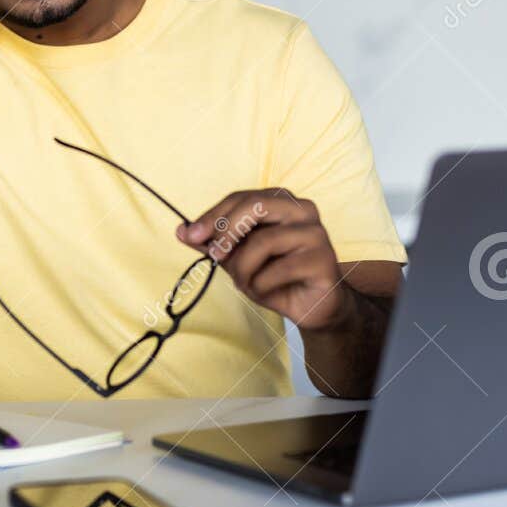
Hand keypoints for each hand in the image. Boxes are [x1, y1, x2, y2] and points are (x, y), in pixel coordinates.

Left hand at [176, 189, 346, 330]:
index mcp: (281, 201)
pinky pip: (279, 269)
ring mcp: (316, 233)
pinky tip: (264, 290)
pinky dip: (262, 284)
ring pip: (264, 241)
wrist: (311, 307)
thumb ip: (214, 243)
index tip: (190, 235)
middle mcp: (302, 209)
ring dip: (244, 267)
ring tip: (244, 283)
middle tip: (215, 256)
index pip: (241, 198)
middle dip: (227, 231)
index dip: (213, 216)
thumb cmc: (275, 277)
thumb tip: (181, 230)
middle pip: (256, 205)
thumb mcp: (238, 259)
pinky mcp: (324, 259)